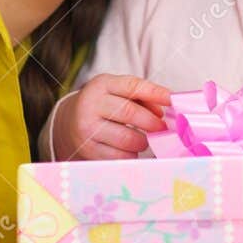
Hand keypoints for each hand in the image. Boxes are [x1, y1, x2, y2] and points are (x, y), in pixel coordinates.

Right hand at [52, 74, 171, 160]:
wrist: (69, 123)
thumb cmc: (103, 105)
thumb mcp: (117, 92)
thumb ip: (142, 97)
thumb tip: (163, 111)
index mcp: (102, 85)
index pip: (133, 86)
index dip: (156, 93)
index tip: (173, 100)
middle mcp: (91, 105)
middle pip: (130, 113)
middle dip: (152, 122)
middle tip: (162, 127)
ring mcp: (88, 129)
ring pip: (127, 139)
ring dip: (143, 141)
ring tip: (143, 139)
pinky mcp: (89, 150)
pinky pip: (120, 157)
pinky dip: (131, 154)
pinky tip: (129, 149)